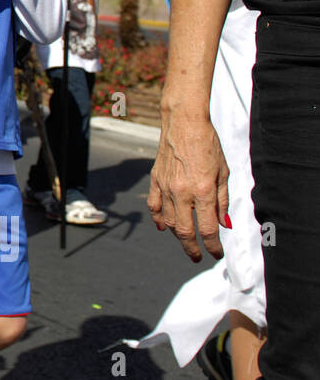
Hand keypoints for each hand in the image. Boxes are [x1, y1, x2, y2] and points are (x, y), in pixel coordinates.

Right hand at [149, 108, 229, 261]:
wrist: (184, 123)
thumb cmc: (208, 145)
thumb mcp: (223, 173)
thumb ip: (222, 201)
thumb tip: (225, 224)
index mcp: (203, 191)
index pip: (209, 229)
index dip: (213, 246)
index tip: (217, 253)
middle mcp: (182, 192)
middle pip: (185, 231)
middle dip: (192, 248)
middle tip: (197, 256)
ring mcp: (166, 187)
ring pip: (169, 221)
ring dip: (178, 234)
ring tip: (186, 239)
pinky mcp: (155, 180)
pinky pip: (154, 206)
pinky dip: (158, 219)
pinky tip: (164, 226)